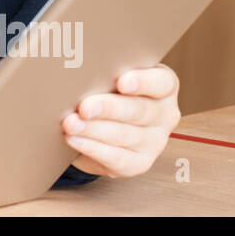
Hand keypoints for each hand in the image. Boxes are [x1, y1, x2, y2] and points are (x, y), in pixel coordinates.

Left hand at [62, 63, 181, 177]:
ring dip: (94, 129)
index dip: (142, 82)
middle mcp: (164, 114)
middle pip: (139, 110)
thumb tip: (78, 73)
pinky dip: (91, 147)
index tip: (121, 82)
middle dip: (108, 108)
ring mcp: (155, 142)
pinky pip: (116, 157)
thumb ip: (103, 72)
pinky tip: (73, 139)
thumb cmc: (106, 91)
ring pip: (124, 135)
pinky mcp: (139, 163)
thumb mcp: (108, 78)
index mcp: (163, 86)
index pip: (162, 82)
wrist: (101, 127)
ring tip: (71, 124)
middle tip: (84, 107)